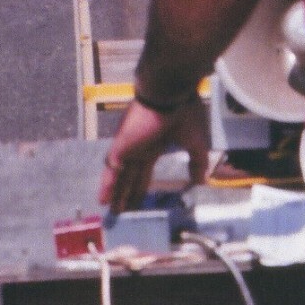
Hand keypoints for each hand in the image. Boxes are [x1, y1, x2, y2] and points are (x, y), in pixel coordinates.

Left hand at [99, 96, 209, 214]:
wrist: (170, 93)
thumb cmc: (184, 113)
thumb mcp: (195, 142)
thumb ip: (197, 162)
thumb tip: (200, 181)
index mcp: (154, 144)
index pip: (145, 170)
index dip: (142, 187)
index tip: (139, 202)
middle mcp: (139, 146)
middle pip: (130, 175)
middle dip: (126, 193)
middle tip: (123, 211)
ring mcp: (128, 146)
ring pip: (119, 175)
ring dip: (115, 192)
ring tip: (112, 211)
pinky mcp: (121, 145)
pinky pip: (111, 169)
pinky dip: (108, 185)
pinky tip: (104, 200)